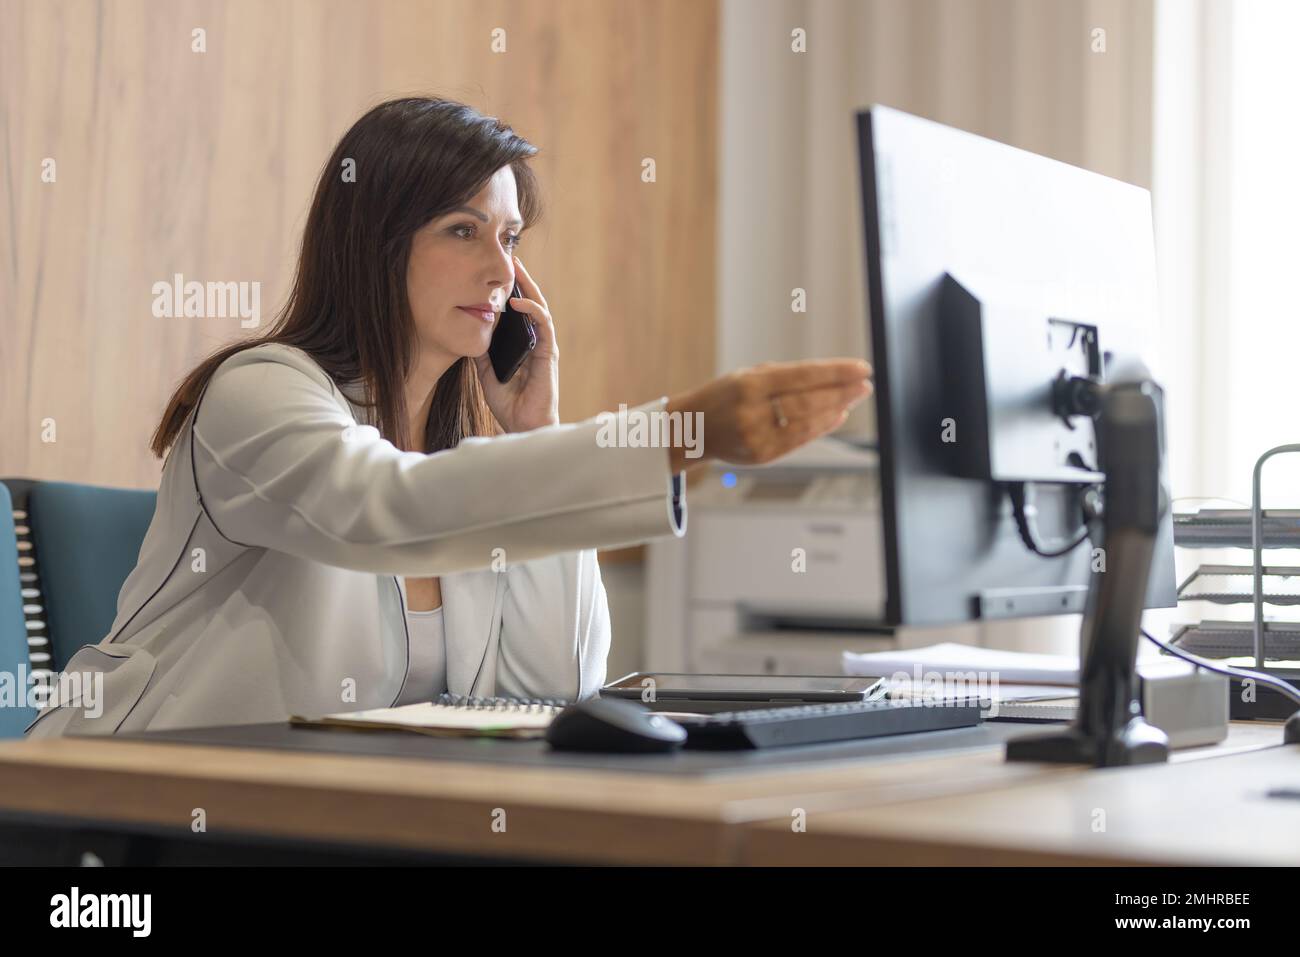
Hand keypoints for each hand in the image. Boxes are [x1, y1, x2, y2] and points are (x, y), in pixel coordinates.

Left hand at [473, 256, 559, 432]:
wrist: (522, 426)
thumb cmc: (509, 402)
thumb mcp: (486, 371)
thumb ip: (482, 350)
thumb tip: (468, 327)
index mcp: (524, 342)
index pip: (519, 309)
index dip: (511, 288)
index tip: (496, 269)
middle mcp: (537, 340)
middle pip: (531, 301)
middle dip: (521, 279)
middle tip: (510, 256)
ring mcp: (545, 345)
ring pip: (539, 307)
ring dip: (528, 286)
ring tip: (515, 268)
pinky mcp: (549, 353)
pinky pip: (543, 325)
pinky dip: (531, 310)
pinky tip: (516, 301)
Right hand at [663, 358, 872, 471]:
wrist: (691, 429)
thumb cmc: (725, 397)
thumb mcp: (747, 376)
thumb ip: (785, 377)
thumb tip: (831, 382)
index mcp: (750, 384)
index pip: (803, 375)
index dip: (836, 372)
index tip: (862, 368)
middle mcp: (753, 410)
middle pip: (810, 400)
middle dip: (842, 392)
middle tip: (865, 385)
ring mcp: (757, 436)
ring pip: (807, 422)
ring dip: (837, 409)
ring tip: (855, 398)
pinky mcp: (761, 455)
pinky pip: (799, 440)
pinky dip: (822, 427)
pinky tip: (837, 416)